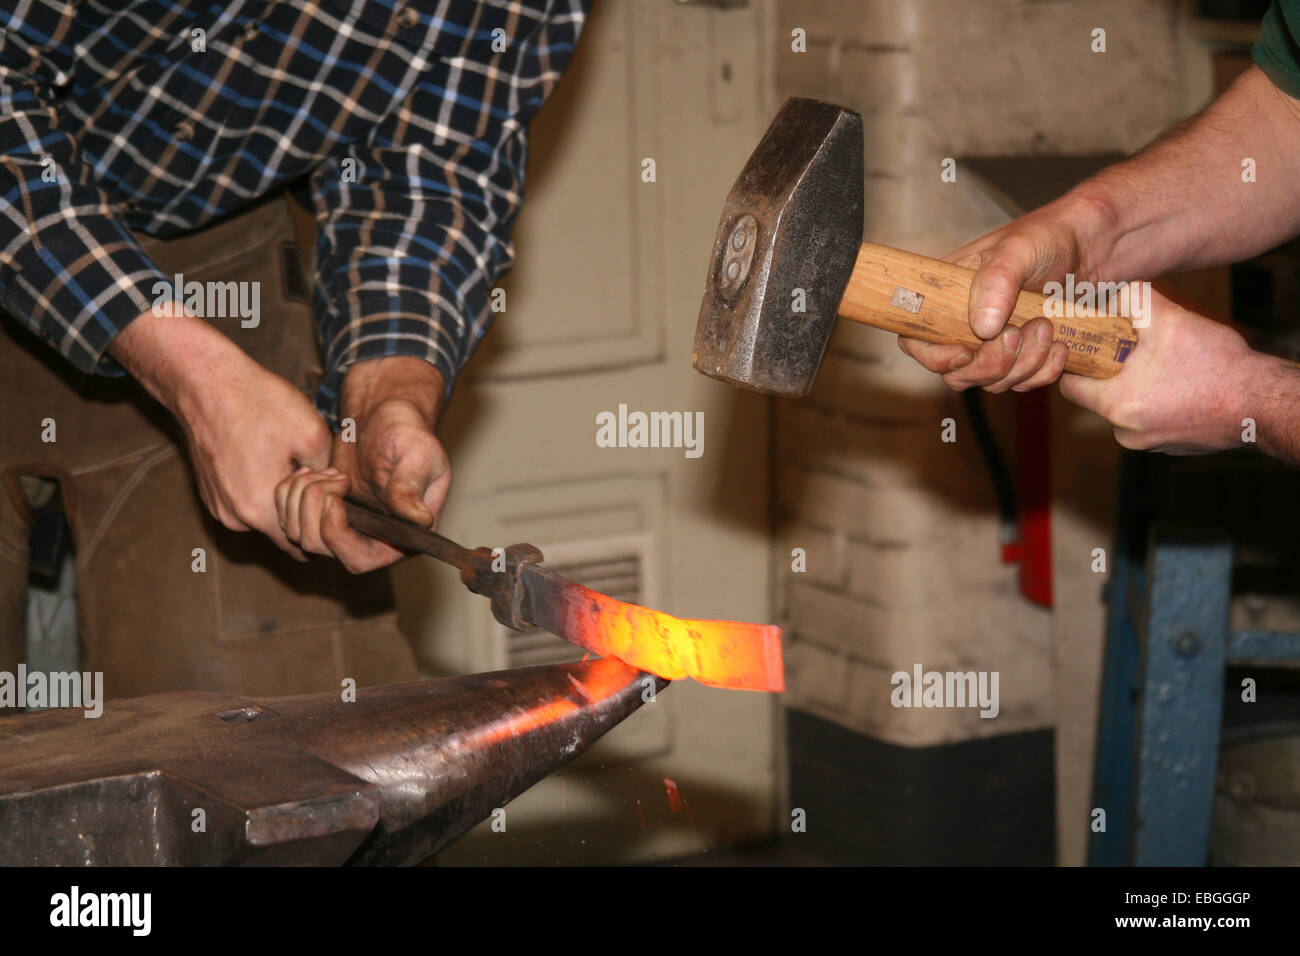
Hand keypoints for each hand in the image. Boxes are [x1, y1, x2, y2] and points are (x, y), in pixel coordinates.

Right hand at [110, 304, 331, 557]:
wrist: (203, 380)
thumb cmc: (257, 402)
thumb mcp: (312, 433)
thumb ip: (331, 474)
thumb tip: (342, 492)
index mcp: (258, 508)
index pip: (304, 543)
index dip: (327, 527)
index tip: (340, 502)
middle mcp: (234, 517)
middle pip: (286, 531)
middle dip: (308, 511)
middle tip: (323, 476)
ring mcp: (218, 506)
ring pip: (267, 516)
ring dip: (286, 500)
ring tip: (297, 463)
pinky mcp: (211, 493)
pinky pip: (247, 503)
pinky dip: (264, 490)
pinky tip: (272, 458)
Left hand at [276, 357, 450, 572]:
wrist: (384, 417)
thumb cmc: (409, 434)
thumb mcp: (417, 457)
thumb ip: (412, 488)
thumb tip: (421, 520)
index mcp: (402, 536)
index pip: (361, 559)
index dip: (338, 534)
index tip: (334, 498)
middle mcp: (371, 541)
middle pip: (321, 548)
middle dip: (313, 509)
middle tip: (334, 474)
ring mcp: (343, 529)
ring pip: (299, 535)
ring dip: (300, 499)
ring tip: (324, 470)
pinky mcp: (320, 514)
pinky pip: (287, 519)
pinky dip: (288, 494)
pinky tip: (308, 472)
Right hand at [899, 194, 1115, 391]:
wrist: (1092, 245)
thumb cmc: (1047, 235)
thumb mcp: (1018, 248)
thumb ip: (996, 281)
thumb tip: (982, 327)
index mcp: (947, 297)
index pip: (916, 340)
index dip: (933, 356)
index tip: (965, 352)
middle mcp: (964, 325)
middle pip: (956, 371)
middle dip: (989, 364)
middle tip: (1018, 333)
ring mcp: (994, 344)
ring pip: (991, 381)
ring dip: (1022, 366)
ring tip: (1047, 328)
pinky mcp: (1024, 355)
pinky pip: (1022, 382)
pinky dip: (1042, 372)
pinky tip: (1061, 348)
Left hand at [1060, 290, 1259, 453]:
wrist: (1261, 403)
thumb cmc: (1217, 366)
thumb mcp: (1171, 321)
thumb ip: (1134, 301)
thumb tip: (1112, 292)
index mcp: (1116, 405)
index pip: (1069, 385)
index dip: (1077, 361)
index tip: (1090, 344)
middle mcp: (1126, 433)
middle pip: (1098, 396)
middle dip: (1112, 371)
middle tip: (1133, 348)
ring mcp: (1148, 444)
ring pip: (1125, 407)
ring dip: (1137, 385)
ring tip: (1163, 365)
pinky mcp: (1169, 446)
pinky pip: (1149, 419)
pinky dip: (1157, 401)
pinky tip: (1180, 384)